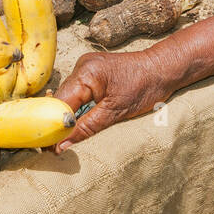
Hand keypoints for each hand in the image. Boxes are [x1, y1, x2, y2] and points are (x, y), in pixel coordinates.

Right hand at [52, 45, 186, 151]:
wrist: (164, 68)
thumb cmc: (146, 87)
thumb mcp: (116, 112)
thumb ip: (86, 128)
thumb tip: (61, 145)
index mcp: (86, 73)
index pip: (59, 104)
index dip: (53, 126)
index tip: (49, 148)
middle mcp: (82, 66)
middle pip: (60, 100)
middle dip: (58, 122)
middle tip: (55, 147)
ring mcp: (86, 66)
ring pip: (68, 96)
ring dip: (67, 115)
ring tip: (63, 137)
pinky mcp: (92, 71)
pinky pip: (77, 91)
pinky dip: (76, 106)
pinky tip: (78, 120)